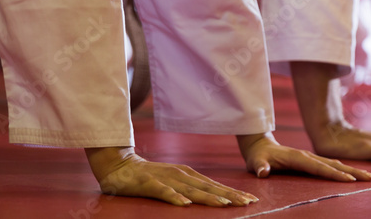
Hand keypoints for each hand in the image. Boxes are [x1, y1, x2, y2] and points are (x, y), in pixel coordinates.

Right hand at [84, 146, 256, 206]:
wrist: (120, 165)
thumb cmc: (150, 176)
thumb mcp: (174, 182)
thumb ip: (191, 189)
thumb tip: (211, 199)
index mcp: (188, 175)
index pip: (215, 186)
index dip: (233, 193)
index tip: (251, 199)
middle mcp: (181, 175)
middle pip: (209, 188)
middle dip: (229, 196)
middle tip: (248, 203)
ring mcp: (166, 178)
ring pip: (191, 190)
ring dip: (209, 197)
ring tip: (225, 205)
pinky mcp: (149, 183)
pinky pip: (163, 191)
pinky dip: (174, 197)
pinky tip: (185, 204)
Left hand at [237, 132, 370, 181]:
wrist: (260, 145)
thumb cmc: (258, 156)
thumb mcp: (255, 161)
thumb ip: (260, 166)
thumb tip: (263, 172)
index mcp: (297, 157)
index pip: (319, 167)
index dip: (334, 174)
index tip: (349, 180)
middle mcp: (308, 156)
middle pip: (333, 164)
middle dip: (352, 171)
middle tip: (370, 178)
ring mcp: (311, 157)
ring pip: (335, 164)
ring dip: (352, 170)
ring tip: (368, 176)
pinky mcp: (312, 160)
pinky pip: (331, 165)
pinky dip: (344, 169)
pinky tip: (353, 174)